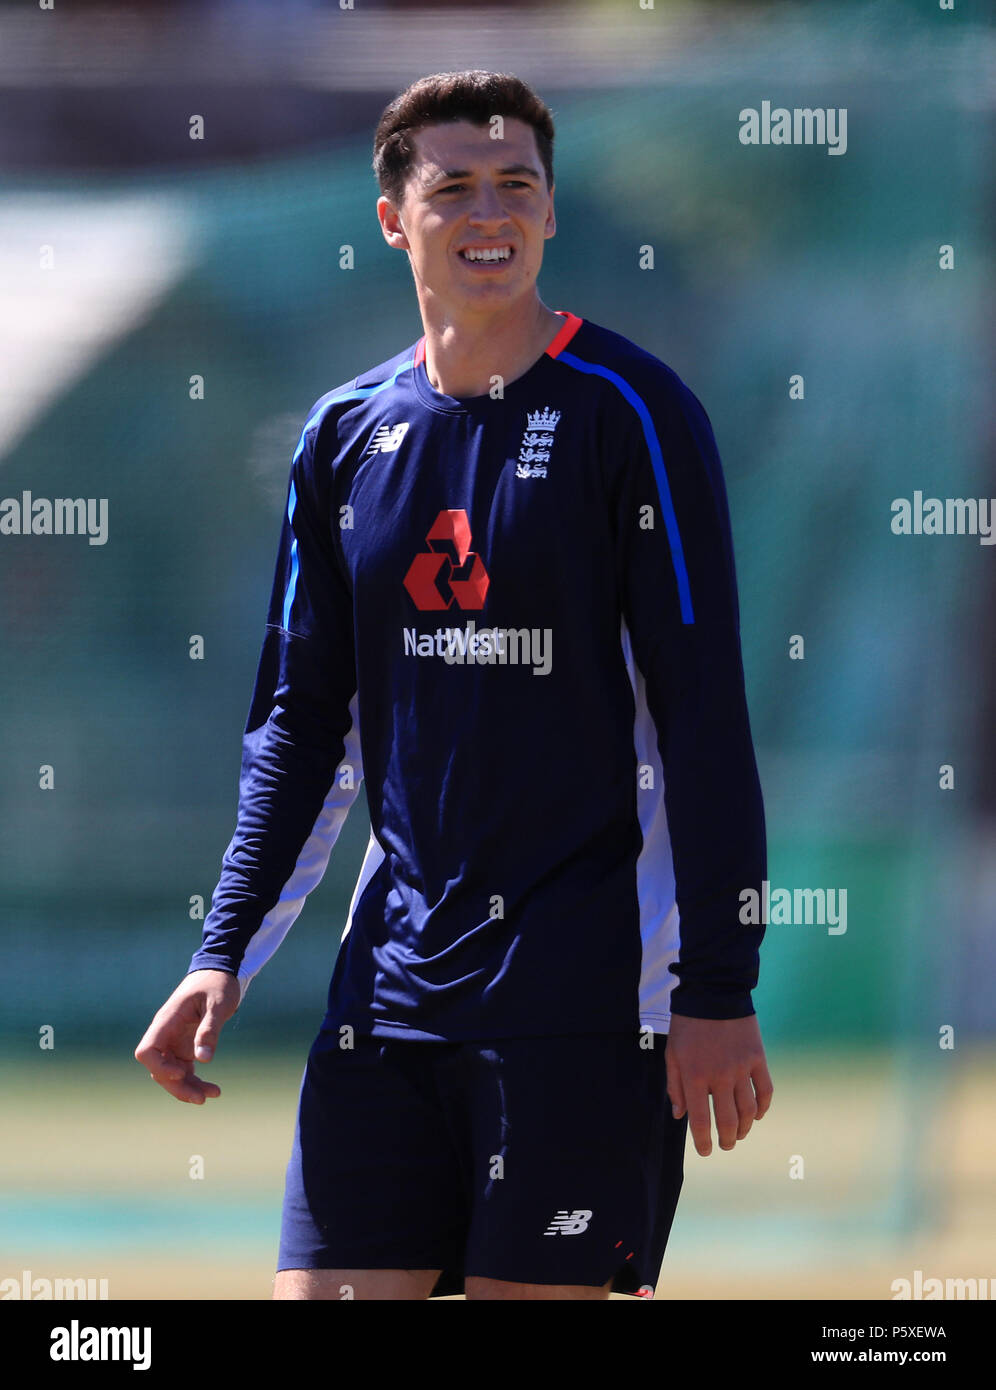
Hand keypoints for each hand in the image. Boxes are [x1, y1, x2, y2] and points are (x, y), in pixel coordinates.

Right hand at [134, 969, 241, 1103]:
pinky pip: (185, 1070)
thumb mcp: (218, 1004)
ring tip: (214, 1094)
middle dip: (177, 1087)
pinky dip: (196, 1081)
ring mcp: (174, 1042)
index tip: (181, 1072)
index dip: (158, 1066)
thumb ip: (209, 1030)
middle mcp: (166, 1034)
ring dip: (188, 1088)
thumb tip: (203, 1061)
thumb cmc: (217, 984)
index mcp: (167, 1021)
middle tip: (201, 1099)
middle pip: (159, 1069)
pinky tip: (213, 1090)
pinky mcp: (185, 1047)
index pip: (147, 1051)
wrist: (220, 972)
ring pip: (172, 1074)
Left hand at [666, 1013, 772, 1155]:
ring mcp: (742, 1068)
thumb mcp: (672, 1054)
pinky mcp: (758, 1058)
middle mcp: (720, 1076)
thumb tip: (680, 1115)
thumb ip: (675, 1086)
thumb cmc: (688, 1024)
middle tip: (725, 1145)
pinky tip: (757, 1114)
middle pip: (728, 1121)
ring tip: (740, 1134)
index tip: (705, 1151)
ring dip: (745, 1128)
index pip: (700, 1120)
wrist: (713, 992)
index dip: (703, 1141)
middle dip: (727, 1139)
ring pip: (749, 1111)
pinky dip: (763, 1107)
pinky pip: (765, 1091)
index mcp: (695, 1076)